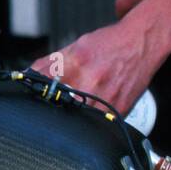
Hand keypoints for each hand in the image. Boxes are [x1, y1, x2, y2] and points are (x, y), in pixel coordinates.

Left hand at [31, 15, 170, 115]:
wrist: (141, 44)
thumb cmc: (110, 45)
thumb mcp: (76, 46)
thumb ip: (51, 62)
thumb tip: (29, 74)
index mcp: (77, 63)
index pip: (45, 85)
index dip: (35, 94)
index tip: (32, 99)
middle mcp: (90, 82)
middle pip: (59, 105)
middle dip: (51, 108)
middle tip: (50, 109)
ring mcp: (104, 99)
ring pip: (76, 119)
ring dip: (68, 118)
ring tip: (70, 113)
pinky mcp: (116, 111)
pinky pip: (96, 124)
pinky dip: (87, 124)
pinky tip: (86, 118)